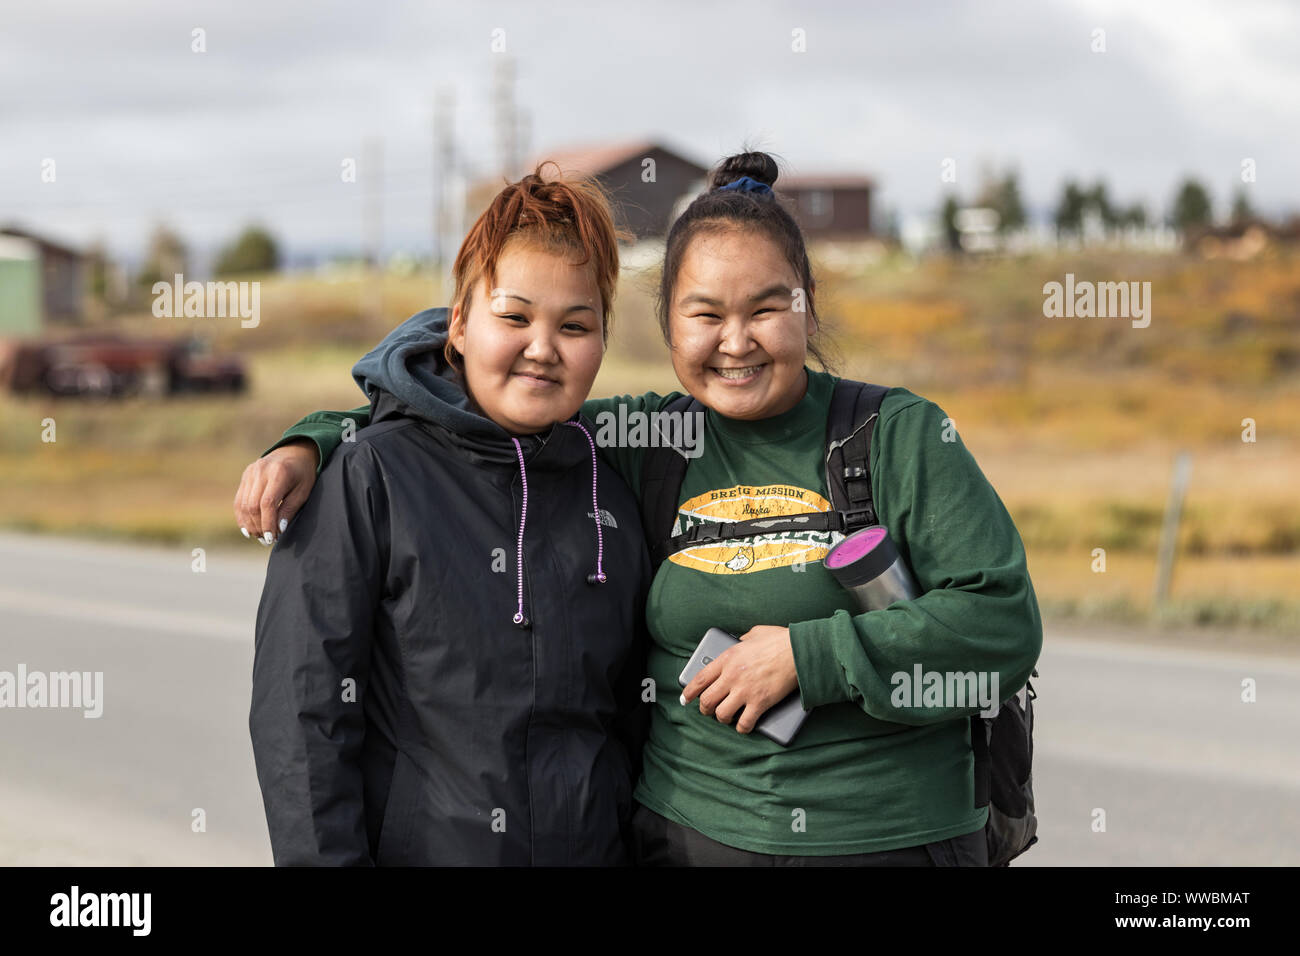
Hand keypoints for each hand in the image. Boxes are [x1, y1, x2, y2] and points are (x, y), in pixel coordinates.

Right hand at [233, 440, 319, 543]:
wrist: (295, 451)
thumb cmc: (303, 473)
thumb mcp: (303, 491)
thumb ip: (290, 509)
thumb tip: (278, 529)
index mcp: (279, 473)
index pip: (267, 503)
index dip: (267, 523)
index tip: (271, 538)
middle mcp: (260, 471)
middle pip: (252, 505)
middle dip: (258, 526)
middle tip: (266, 540)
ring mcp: (250, 472)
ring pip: (242, 504)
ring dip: (248, 524)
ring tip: (258, 536)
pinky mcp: (245, 475)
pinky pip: (238, 499)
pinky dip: (241, 516)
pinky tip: (248, 528)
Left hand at [680, 626, 798, 733]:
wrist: (799, 651)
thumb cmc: (779, 640)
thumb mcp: (755, 633)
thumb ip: (743, 639)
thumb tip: (740, 641)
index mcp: (727, 658)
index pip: (700, 679)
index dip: (689, 692)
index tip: (685, 699)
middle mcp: (732, 676)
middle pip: (707, 700)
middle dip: (705, 709)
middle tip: (708, 711)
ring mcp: (745, 691)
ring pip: (722, 714)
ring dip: (722, 718)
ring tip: (727, 717)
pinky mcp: (760, 703)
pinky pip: (744, 723)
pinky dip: (743, 728)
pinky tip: (744, 726)